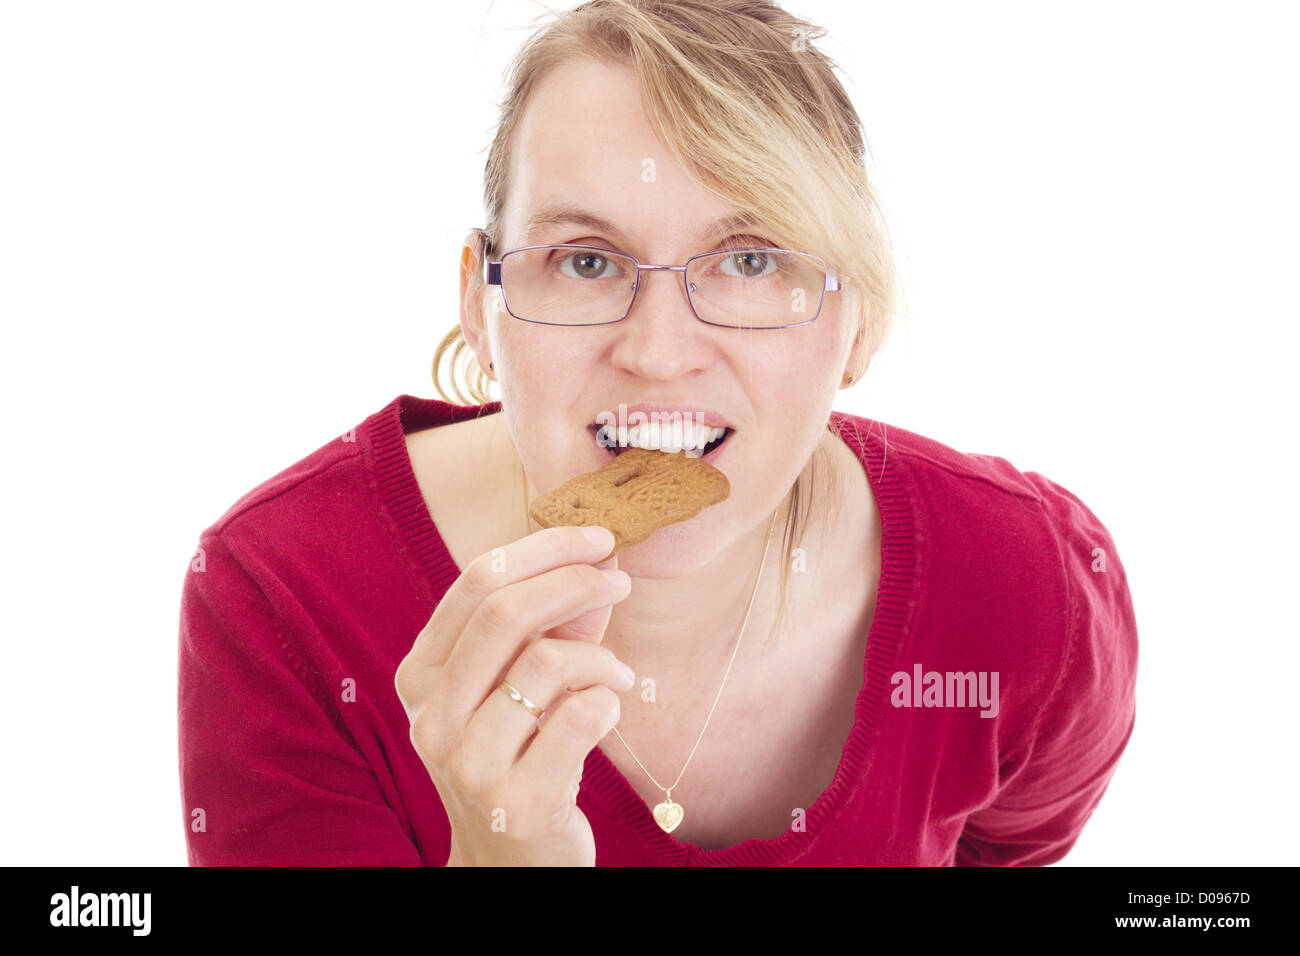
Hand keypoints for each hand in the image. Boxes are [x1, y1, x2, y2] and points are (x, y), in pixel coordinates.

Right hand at [395, 525, 632, 865]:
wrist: (512, 864)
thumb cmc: (520, 758)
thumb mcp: (524, 685)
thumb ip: (557, 624)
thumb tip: (602, 560)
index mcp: (422, 675)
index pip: (478, 581)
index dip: (546, 547)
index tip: (599, 538)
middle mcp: (431, 716)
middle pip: (507, 613)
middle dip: (578, 582)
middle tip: (621, 583)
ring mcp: (467, 763)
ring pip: (547, 662)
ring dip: (601, 658)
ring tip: (618, 676)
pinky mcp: (517, 800)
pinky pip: (581, 717)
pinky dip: (610, 701)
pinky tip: (611, 711)